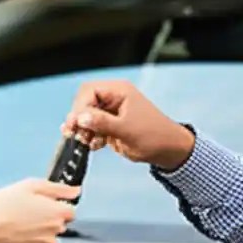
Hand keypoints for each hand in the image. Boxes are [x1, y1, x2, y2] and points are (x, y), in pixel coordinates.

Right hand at [0, 178, 78, 242]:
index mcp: (58, 213)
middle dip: (48, 216)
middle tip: (28, 210)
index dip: (57, 204)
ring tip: (21, 221)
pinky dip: (31, 240)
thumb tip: (75, 191)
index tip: (44, 203)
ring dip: (40, 230)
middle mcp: (56, 231)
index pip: (70, 209)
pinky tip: (18, 232)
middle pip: (60, 223)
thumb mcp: (32, 185)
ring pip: (49, 236)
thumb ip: (59, 189)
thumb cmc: (5, 206)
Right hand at [61, 79, 194, 170]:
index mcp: (119, 92)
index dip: (80, 107)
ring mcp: (112, 113)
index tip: (76, 123)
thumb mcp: (126, 129)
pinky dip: (90, 137)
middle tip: (75, 133)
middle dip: (79, 118)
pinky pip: (93, 128)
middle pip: (85, 103)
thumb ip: (102, 122)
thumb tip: (79, 118)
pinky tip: (94, 145)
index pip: (90, 91)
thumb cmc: (153, 136)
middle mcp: (113, 99)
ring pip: (86, 117)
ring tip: (84, 141)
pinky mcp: (111, 126)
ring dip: (83, 130)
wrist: (168, 151)